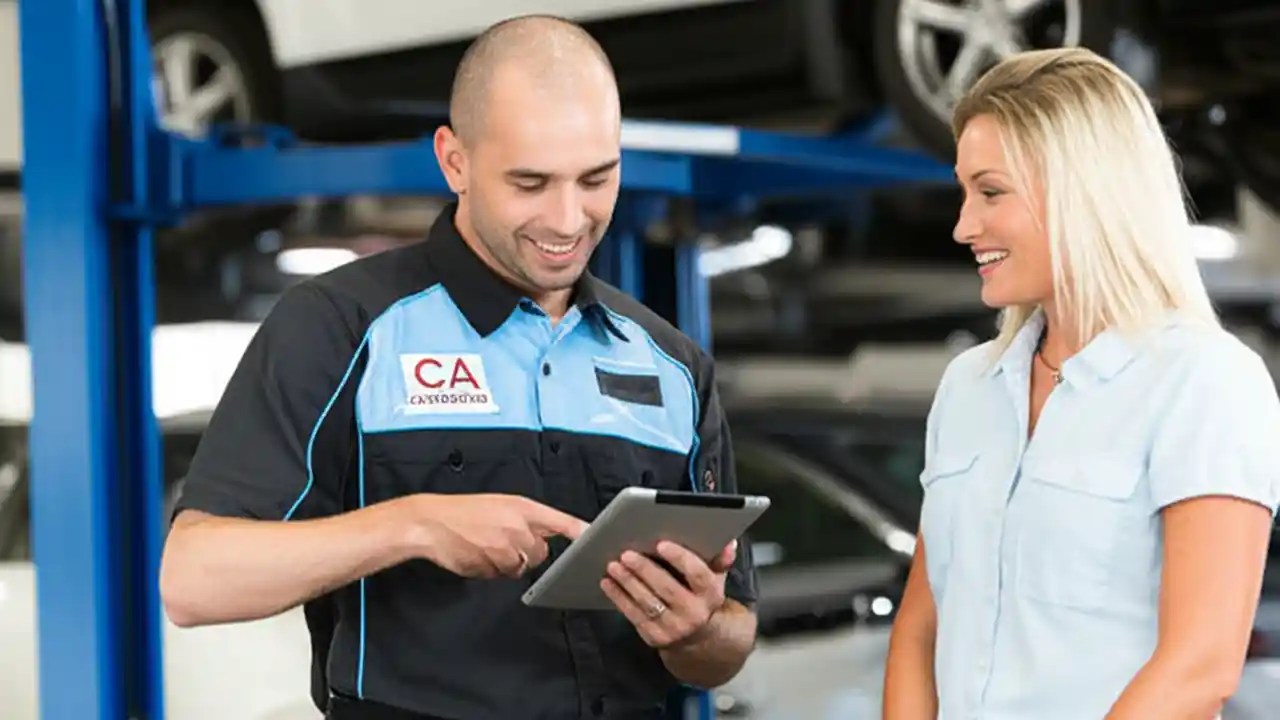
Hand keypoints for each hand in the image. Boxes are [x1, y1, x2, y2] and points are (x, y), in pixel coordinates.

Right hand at [414, 494, 587, 578]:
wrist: (429, 522)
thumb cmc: (463, 512)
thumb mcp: (500, 504)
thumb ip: (524, 519)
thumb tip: (541, 537)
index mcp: (522, 507)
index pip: (561, 521)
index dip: (579, 531)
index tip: (595, 538)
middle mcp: (517, 527)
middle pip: (540, 553)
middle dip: (525, 552)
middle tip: (502, 540)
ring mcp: (504, 548)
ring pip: (519, 567)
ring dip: (506, 562)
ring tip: (484, 545)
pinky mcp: (489, 566)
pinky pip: (499, 575)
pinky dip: (490, 570)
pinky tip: (475, 554)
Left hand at [601, 539, 736, 648]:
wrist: (698, 637)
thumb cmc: (700, 596)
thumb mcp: (714, 577)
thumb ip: (718, 559)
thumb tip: (728, 543)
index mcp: (711, 594)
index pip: (698, 574)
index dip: (680, 558)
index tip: (661, 544)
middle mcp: (694, 614)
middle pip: (667, 588)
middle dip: (645, 569)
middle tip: (626, 553)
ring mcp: (674, 629)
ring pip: (647, 602)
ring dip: (628, 582)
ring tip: (613, 565)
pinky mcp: (655, 638)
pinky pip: (634, 615)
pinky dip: (619, 598)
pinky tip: (608, 583)